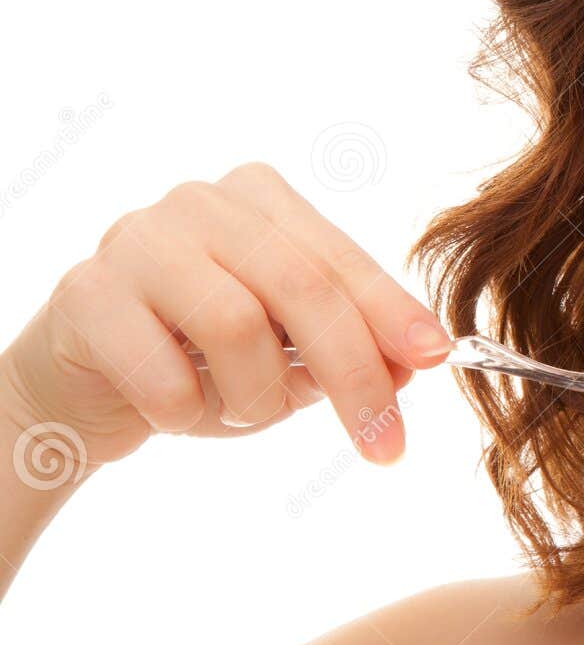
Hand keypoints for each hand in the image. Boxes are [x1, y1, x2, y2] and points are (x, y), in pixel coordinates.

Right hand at [0, 162, 454, 473]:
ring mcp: (136, 239)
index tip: (437, 360)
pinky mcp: (85, 293)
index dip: (393, 313)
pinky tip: (179, 410)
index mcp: (263, 202)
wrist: (86, 384)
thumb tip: (414, 363)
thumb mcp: (291, 355)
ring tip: (246, 414)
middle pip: (302, 288)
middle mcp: (201, 204)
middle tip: (384, 442)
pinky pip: (162, 370)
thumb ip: (352, 348)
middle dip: (354, 373)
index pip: (342, 261)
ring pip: (236, 325)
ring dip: (258, 397)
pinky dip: (188, 411)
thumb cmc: (204, 361)